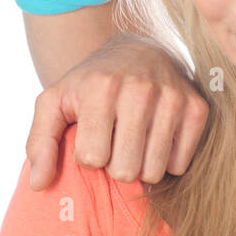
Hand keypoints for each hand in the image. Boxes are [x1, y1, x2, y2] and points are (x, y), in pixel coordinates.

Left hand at [25, 33, 208, 188]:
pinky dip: (166, 159)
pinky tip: (156, 138)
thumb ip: (39, 142)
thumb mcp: (54, 103)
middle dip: (114, 165)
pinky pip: (179, 165)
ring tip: (133, 141)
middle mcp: (139, 89)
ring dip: (140, 165)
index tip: (91, 138)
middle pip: (125, 170)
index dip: (88, 156)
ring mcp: (172, 98)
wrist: (136, 51)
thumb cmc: (91, 83)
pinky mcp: (196, 108)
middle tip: (114, 142)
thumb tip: (39, 184)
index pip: (92, 158)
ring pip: (154, 171)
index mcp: (101, 87)